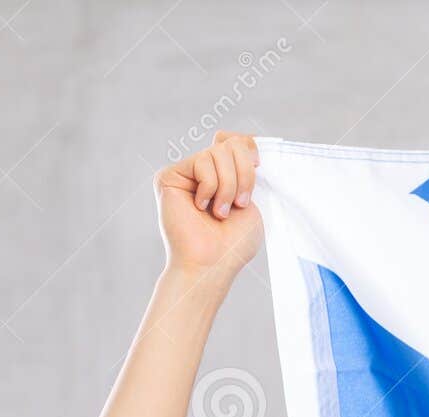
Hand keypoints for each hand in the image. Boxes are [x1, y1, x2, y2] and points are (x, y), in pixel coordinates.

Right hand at [154, 130, 262, 277]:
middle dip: (244, 174)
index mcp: (225, 177)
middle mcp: (205, 172)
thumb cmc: (234, 242)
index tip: (259, 167)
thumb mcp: (253, 202)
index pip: (238, 141)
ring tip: (220, 212)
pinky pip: (202, 161)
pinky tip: (201, 207)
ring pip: (219, 151)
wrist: (212, 262)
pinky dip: (211, 186)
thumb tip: (249, 141)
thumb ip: (249, 171)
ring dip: (229, 186)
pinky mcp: (170, 176)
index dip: (250, 148)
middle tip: (239, 204)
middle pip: (232, 143)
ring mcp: (187, 173)